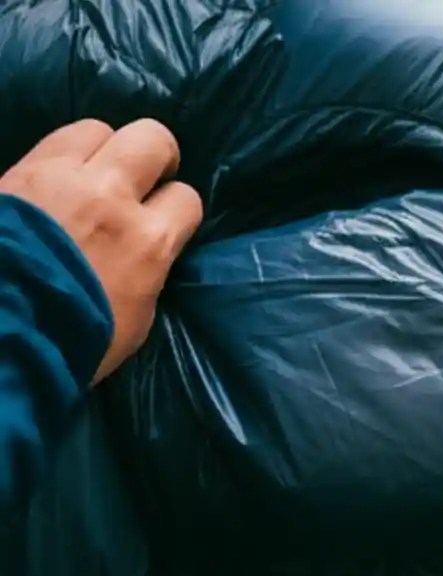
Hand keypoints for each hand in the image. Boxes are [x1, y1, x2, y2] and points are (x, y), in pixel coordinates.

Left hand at [0, 119, 202, 383]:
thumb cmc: (74, 342)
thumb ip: (148, 270)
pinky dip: (60, 158)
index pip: (186, 198)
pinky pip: (50, 143)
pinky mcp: (16, 174)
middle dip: (155, 156)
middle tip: (142, 180)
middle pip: (151, 138)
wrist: (0, 340)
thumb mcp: (135, 317)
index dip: (176, 210)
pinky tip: (54, 183)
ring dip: (102, 149)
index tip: (164, 224)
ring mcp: (58, 178)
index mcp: (148, 240)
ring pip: (97, 129)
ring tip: (91, 176)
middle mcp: (110, 196)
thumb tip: (149, 251)